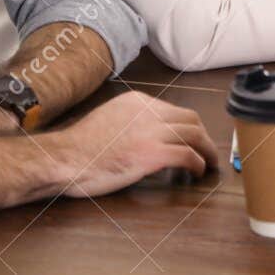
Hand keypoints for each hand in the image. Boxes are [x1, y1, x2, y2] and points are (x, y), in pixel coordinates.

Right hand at [50, 91, 218, 197]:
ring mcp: (152, 132)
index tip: (192, 139)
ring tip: (209, 164)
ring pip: (196, 135)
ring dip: (207, 151)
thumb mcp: (109, 120)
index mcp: (137, 101)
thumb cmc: (80, 147)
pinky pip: (188, 156)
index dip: (188, 126)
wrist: (65, 159)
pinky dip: (198, 164)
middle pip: (191, 119)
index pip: (174, 110)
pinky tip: (196, 173)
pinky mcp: (153, 153)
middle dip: (203, 136)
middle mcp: (148, 111)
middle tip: (207, 151)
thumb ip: (132, 122)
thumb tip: (148, 136)